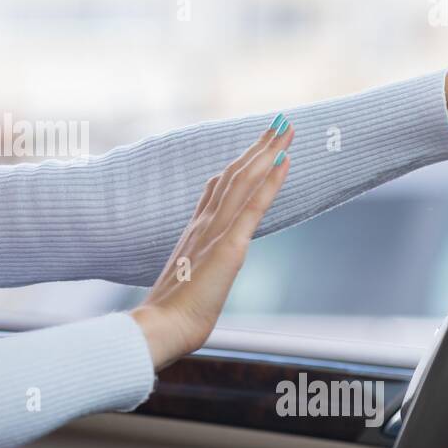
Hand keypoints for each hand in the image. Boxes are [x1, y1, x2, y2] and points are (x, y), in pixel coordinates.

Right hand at [129, 117, 292, 369]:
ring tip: (285, 128)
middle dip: (257, 147)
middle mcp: (204, 222)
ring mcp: (216, 230)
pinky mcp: (229, 245)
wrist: (161, 324)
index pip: (218, 188)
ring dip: (267, 151)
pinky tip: (285, 160)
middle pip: (234, 174)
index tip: (253, 148)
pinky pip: (253, 205)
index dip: (238, 165)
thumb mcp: (187, 284)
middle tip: (278, 122)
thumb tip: (199, 276)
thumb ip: (195, 271)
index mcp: (195, 231)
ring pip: (244, 180)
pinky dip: (270, 181)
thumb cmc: (171, 314)